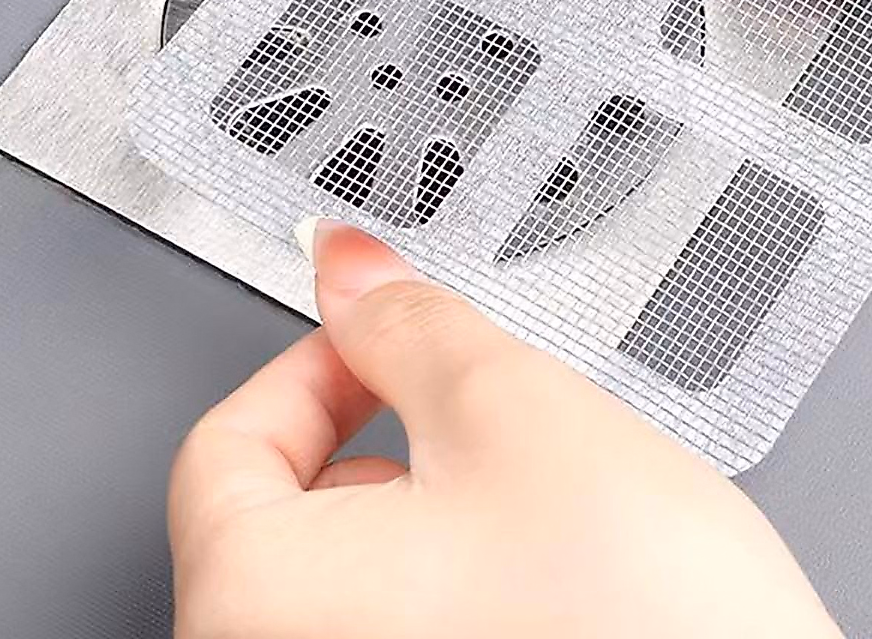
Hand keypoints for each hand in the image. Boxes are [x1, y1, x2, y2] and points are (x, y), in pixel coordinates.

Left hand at [169, 221, 841, 637]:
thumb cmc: (644, 624)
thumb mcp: (510, 409)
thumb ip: (406, 323)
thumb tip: (346, 268)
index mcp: (257, 604)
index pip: (228, 440)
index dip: (323, 365)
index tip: (388, 345)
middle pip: (289, 509)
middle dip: (387, 440)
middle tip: (478, 424)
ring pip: (356, 569)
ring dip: (432, 510)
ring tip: (534, 513)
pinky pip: (400, 622)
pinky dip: (453, 579)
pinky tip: (540, 577)